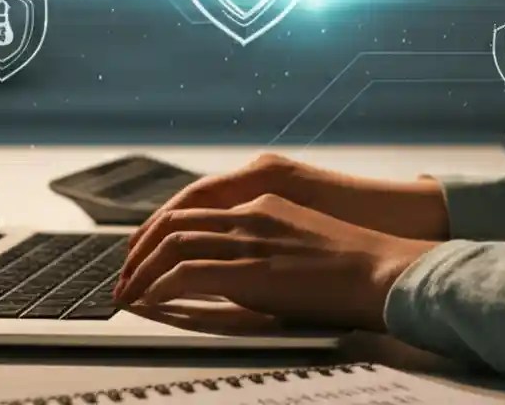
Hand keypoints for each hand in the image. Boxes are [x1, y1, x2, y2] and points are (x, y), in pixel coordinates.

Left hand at [112, 193, 439, 331]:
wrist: (381, 270)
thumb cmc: (356, 266)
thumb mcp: (306, 240)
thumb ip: (271, 246)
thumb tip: (244, 273)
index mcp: (264, 203)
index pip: (196, 208)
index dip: (162, 229)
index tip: (145, 252)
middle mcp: (250, 214)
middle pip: (175, 220)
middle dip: (140, 248)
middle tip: (124, 274)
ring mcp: (249, 238)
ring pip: (171, 243)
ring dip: (141, 270)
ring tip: (127, 293)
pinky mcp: (248, 267)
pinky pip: (185, 271)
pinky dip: (158, 285)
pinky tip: (149, 300)